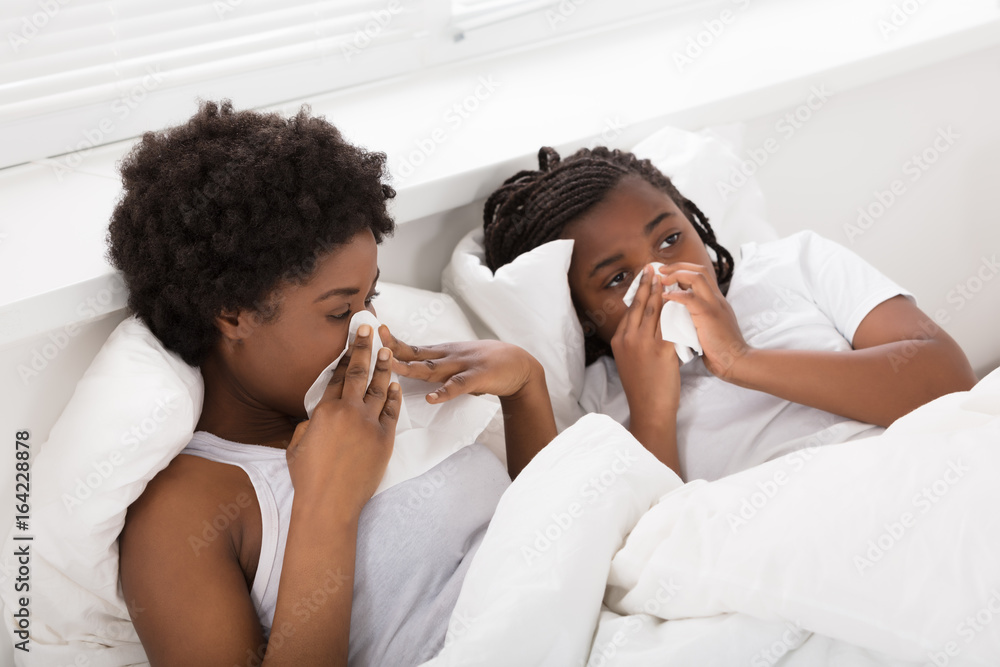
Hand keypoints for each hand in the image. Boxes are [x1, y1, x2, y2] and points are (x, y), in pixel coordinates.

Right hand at [285, 324, 401, 519]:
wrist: (329, 503)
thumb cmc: (308, 478)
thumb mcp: (297, 445)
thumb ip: (309, 424)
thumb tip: (317, 417)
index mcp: (325, 410)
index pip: (338, 376)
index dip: (345, 355)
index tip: (350, 339)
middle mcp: (349, 412)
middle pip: (359, 373)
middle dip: (364, 348)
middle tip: (369, 328)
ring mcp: (369, 424)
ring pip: (379, 388)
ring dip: (384, 368)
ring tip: (388, 351)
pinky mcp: (384, 439)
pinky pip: (391, 412)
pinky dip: (393, 397)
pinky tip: (394, 385)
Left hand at [379, 325, 539, 402]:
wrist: (520, 366)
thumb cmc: (489, 366)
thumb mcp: (460, 363)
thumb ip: (440, 369)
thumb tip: (417, 372)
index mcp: (445, 354)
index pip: (414, 348)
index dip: (394, 343)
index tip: (375, 335)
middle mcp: (450, 357)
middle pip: (417, 354)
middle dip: (395, 349)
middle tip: (375, 342)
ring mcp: (463, 366)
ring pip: (433, 368)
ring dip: (411, 367)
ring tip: (392, 368)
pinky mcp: (477, 378)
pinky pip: (458, 386)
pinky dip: (444, 392)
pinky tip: (432, 397)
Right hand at [612, 266, 680, 419]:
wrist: (649, 409)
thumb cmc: (643, 388)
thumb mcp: (629, 361)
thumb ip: (633, 341)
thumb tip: (640, 324)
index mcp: (620, 340)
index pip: (631, 309)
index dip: (640, 290)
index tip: (646, 276)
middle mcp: (630, 339)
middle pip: (641, 305)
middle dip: (649, 283)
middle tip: (655, 266)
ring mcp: (645, 345)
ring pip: (656, 311)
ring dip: (663, 291)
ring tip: (668, 276)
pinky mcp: (662, 352)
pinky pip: (671, 324)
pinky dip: (677, 310)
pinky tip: (683, 299)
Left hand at [658, 262, 748, 381]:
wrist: (735, 361)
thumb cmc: (719, 348)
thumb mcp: (706, 326)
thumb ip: (695, 316)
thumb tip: (676, 312)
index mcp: (715, 300)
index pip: (701, 275)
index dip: (683, 270)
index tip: (666, 273)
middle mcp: (716, 298)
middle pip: (699, 269)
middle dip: (678, 266)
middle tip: (661, 270)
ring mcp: (714, 305)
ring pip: (697, 277)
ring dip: (677, 274)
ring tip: (662, 279)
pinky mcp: (709, 316)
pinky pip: (691, 298)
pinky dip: (676, 295)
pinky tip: (665, 296)